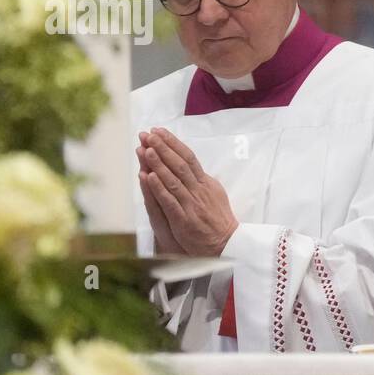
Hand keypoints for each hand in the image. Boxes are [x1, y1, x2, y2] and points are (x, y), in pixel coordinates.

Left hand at [136, 127, 238, 256]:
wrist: (227, 242)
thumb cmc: (219, 219)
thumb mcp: (215, 193)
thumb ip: (202, 180)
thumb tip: (193, 166)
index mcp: (206, 183)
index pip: (189, 157)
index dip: (173, 143)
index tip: (160, 131)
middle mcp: (199, 190)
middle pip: (180, 164)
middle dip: (163, 148)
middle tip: (149, 134)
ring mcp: (191, 205)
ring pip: (173, 180)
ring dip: (159, 164)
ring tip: (146, 149)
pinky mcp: (183, 220)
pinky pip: (169, 201)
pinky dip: (158, 188)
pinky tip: (148, 177)